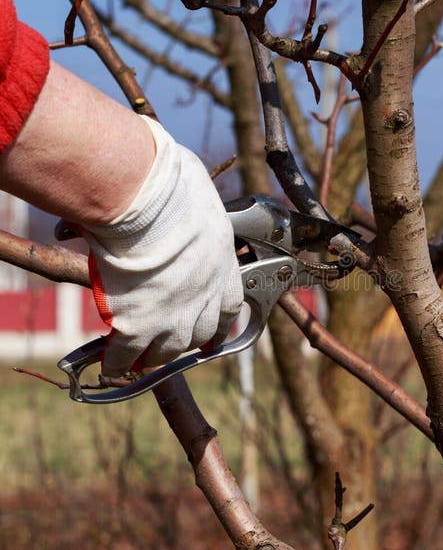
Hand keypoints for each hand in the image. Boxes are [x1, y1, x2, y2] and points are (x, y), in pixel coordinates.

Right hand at [83, 118, 242, 376]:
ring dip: (153, 356)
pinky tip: (108, 366)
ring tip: (139, 357)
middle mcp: (204, 296)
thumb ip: (187, 214)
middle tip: (168, 343)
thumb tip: (170, 199)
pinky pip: (126, 355)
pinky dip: (116, 363)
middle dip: (183, 341)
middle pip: (198, 335)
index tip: (212, 332)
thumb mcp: (194, 199)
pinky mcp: (138, 324)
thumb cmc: (169, 183)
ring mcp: (173, 315)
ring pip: (166, 351)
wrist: (145, 198)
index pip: (228, 307)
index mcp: (222, 264)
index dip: (217, 323)